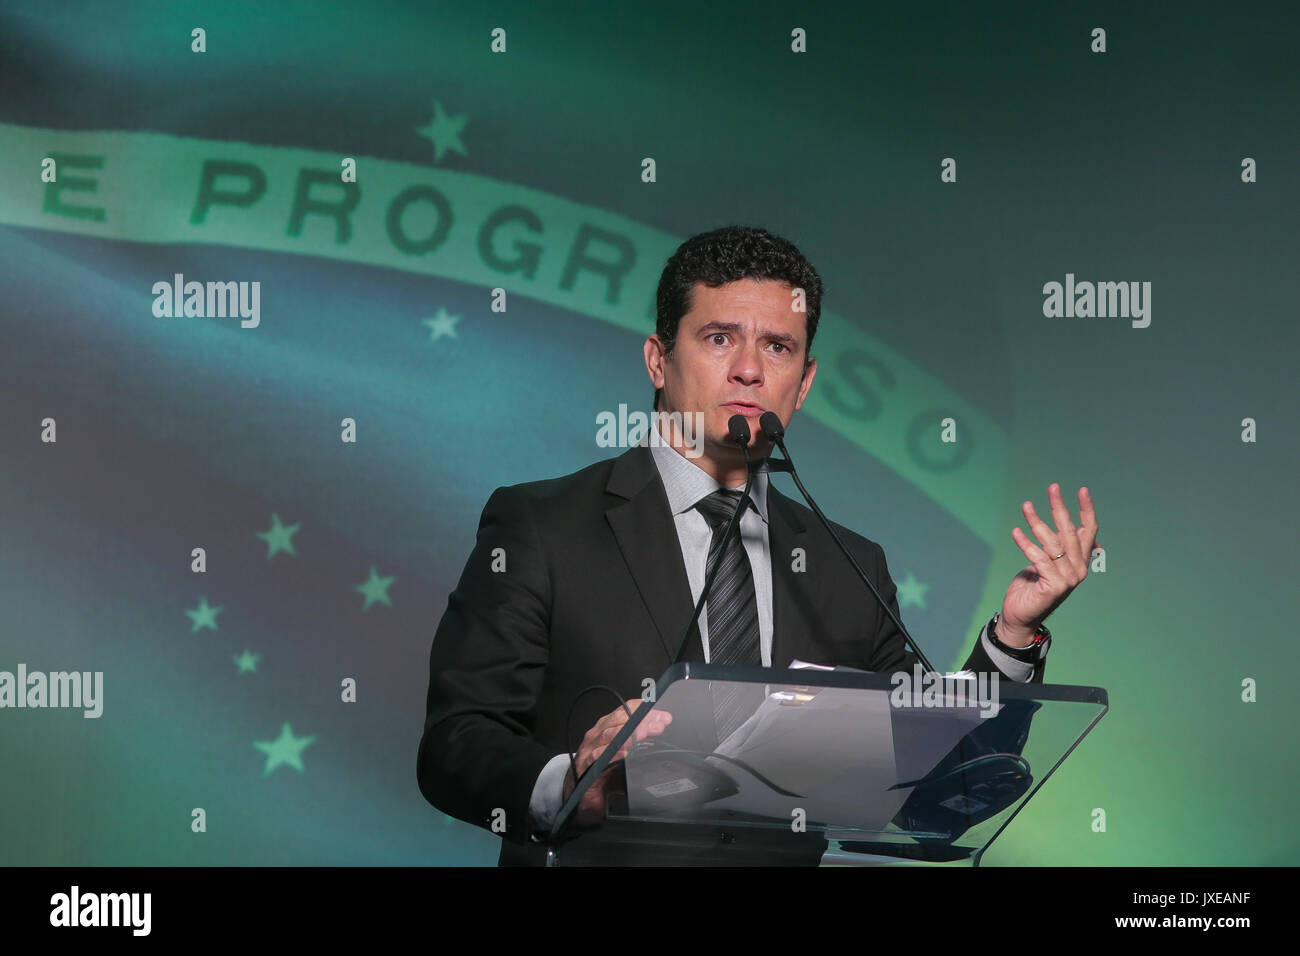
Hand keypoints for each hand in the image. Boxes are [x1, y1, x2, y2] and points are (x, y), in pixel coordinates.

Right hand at [562, 702, 672, 825]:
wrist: (580, 793)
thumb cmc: (603, 771)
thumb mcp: (625, 753)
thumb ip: (640, 742)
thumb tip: (660, 732)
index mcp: (608, 727)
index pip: (627, 711)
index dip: (645, 711)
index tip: (664, 717)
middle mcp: (598, 734)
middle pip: (620, 721)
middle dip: (642, 721)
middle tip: (660, 724)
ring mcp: (590, 748)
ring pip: (610, 736)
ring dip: (630, 734)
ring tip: (645, 734)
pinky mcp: (585, 766)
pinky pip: (598, 757)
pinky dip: (612, 754)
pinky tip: (624, 753)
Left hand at [1000, 484, 1099, 646]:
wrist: (1021, 616)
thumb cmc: (1032, 587)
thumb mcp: (1047, 562)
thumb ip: (1058, 548)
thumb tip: (1070, 529)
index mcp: (1080, 561)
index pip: (1089, 531)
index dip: (1087, 510)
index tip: (1083, 490)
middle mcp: (1078, 569)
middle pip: (1070, 531)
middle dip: (1060, 506)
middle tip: (1053, 487)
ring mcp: (1068, 579)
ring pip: (1052, 543)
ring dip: (1037, 521)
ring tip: (1026, 506)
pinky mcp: (1053, 586)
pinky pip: (1038, 558)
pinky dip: (1026, 543)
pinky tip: (1015, 532)